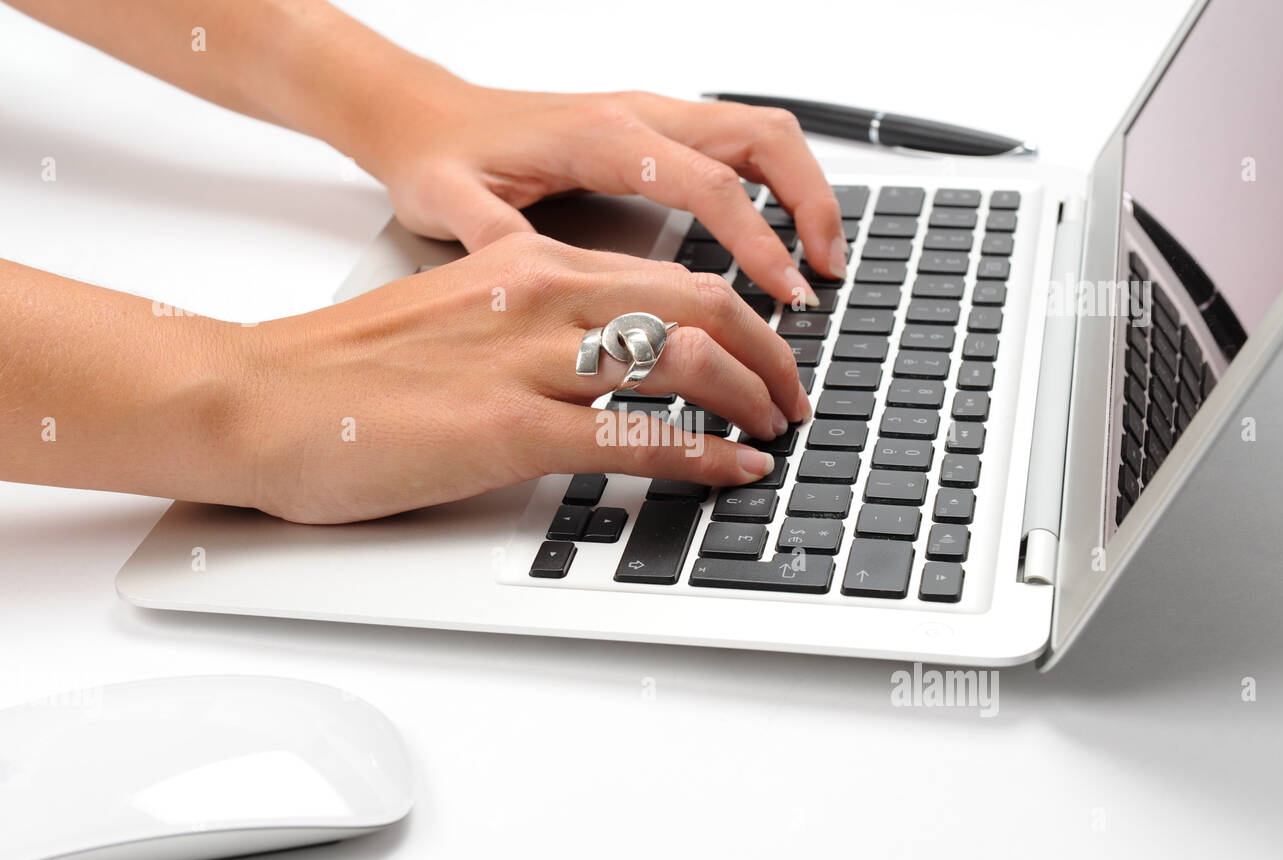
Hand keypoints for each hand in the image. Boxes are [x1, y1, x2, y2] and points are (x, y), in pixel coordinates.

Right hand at [245, 234, 811, 523]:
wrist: (258, 398)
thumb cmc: (345, 369)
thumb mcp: (457, 316)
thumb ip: (530, 323)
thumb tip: (593, 360)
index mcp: (532, 265)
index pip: (672, 278)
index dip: (741, 316)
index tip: (765, 351)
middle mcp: (542, 297)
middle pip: (702, 307)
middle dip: (770, 353)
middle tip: (793, 393)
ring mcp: (529, 362)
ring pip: (687, 362)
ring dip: (752, 400)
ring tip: (773, 433)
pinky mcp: (509, 430)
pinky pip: (639, 440)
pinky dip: (705, 456)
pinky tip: (733, 470)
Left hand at [359, 80, 846, 304]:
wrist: (426, 118)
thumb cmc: (440, 157)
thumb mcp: (449, 203)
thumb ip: (493, 240)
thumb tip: (538, 283)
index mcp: (604, 137)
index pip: (710, 184)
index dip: (758, 242)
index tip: (787, 293)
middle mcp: (640, 117)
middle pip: (763, 138)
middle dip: (811, 203)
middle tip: (829, 273)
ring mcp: (653, 119)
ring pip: (762, 133)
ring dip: (805, 189)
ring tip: (822, 258)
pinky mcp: (654, 133)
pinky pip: (740, 145)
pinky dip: (778, 183)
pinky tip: (782, 232)